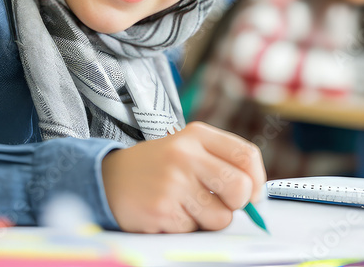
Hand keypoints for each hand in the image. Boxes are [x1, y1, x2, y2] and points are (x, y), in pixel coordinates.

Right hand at [100, 121, 265, 232]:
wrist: (106, 179)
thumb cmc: (155, 168)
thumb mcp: (187, 149)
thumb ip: (220, 163)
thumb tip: (255, 195)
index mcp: (197, 135)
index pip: (247, 155)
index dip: (257, 180)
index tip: (253, 194)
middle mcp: (186, 154)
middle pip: (240, 188)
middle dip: (237, 204)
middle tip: (219, 204)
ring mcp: (173, 182)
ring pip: (220, 216)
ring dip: (208, 220)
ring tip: (186, 206)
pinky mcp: (162, 209)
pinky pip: (194, 230)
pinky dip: (185, 227)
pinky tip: (168, 212)